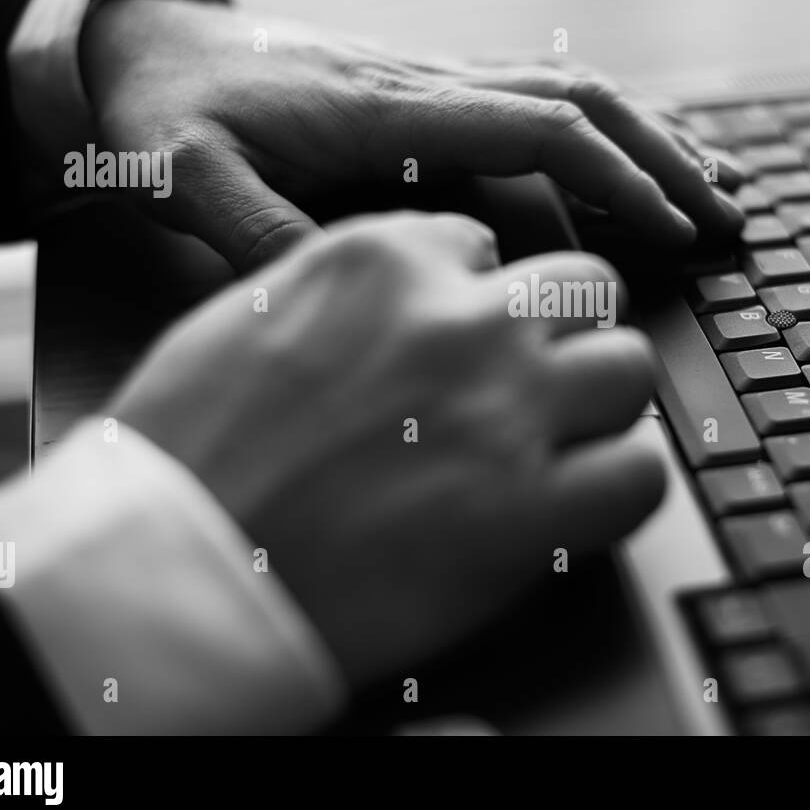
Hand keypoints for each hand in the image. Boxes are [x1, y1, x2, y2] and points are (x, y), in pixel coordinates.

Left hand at [80, 0, 745, 270]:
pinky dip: (602, 135)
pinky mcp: (427, 100)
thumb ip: (257, 235)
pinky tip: (633, 164)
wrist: (142, 45)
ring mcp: (433, 87)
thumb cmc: (165, 113)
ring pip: (570, 95)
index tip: (671, 229)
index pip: (535, 129)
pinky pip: (536, 105)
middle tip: (727, 218)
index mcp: (389, 110)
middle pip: (579, 101)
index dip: (613, 177)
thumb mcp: (184, 179)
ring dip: (649, 139)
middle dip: (663, 158)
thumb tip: (352, 297)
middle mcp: (429, 87)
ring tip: (716, 189)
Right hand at [109, 211, 664, 687]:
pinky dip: (621, 487)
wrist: (169, 563)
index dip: (481, 300)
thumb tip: (404, 306)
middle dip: (565, 333)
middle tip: (536, 384)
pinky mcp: (532, 508)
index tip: (469, 342)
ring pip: (628, 366)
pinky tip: (579, 506)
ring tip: (560, 444)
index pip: (487, 245)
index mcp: (384, 258)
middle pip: (583, 289)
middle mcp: (459, 317)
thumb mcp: (254, 314)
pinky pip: (640, 470)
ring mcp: (505, 408)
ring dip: (601, 404)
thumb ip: (349, 291)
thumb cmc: (187, 451)